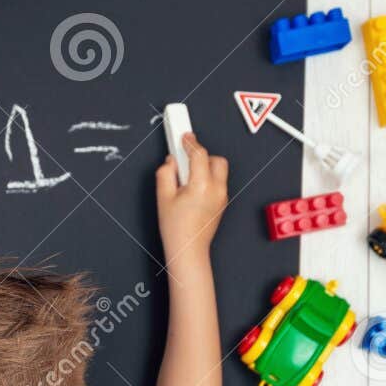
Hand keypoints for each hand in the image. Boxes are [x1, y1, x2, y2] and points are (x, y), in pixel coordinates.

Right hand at [155, 133, 227, 276]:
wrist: (188, 249)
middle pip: (215, 159)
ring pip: (218, 170)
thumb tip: (170, 162)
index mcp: (201, 185)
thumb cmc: (176, 228)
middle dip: (201, 155)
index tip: (183, 136)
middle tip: (185, 159)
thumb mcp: (163, 197)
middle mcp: (216, 189)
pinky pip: (218, 181)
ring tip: (187, 177)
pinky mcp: (222, 202)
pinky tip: (192, 188)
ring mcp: (222, 196)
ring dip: (205, 167)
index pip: (199, 154)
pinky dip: (207, 178)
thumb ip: (166, 174)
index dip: (190, 142)